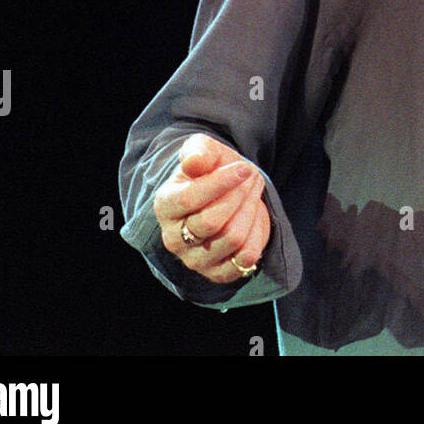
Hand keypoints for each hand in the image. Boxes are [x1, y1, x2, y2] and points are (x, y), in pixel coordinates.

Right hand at [154, 133, 270, 284]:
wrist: (225, 192)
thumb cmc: (210, 170)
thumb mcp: (203, 151)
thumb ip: (197, 151)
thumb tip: (194, 162)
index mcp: (165, 206)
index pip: (189, 199)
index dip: (221, 182)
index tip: (244, 168)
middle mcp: (174, 238)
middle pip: (211, 221)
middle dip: (239, 195)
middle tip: (251, 176)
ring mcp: (195, 260)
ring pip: (232, 238)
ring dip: (250, 209)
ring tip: (253, 192)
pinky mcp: (219, 272)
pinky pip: (246, 257)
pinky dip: (257, 234)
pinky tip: (254, 216)